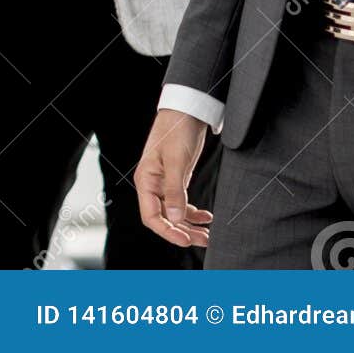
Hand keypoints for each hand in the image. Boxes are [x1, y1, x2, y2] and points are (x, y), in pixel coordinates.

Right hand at [134, 108, 212, 246]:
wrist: (187, 111)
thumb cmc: (177, 131)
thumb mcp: (177, 162)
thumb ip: (174, 191)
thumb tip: (172, 219)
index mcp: (145, 180)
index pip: (151, 216)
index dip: (167, 232)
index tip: (186, 241)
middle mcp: (152, 184)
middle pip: (163, 218)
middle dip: (182, 231)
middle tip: (204, 240)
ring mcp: (163, 182)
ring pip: (173, 213)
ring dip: (189, 225)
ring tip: (208, 233)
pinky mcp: (176, 179)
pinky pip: (181, 203)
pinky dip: (193, 212)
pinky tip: (206, 216)